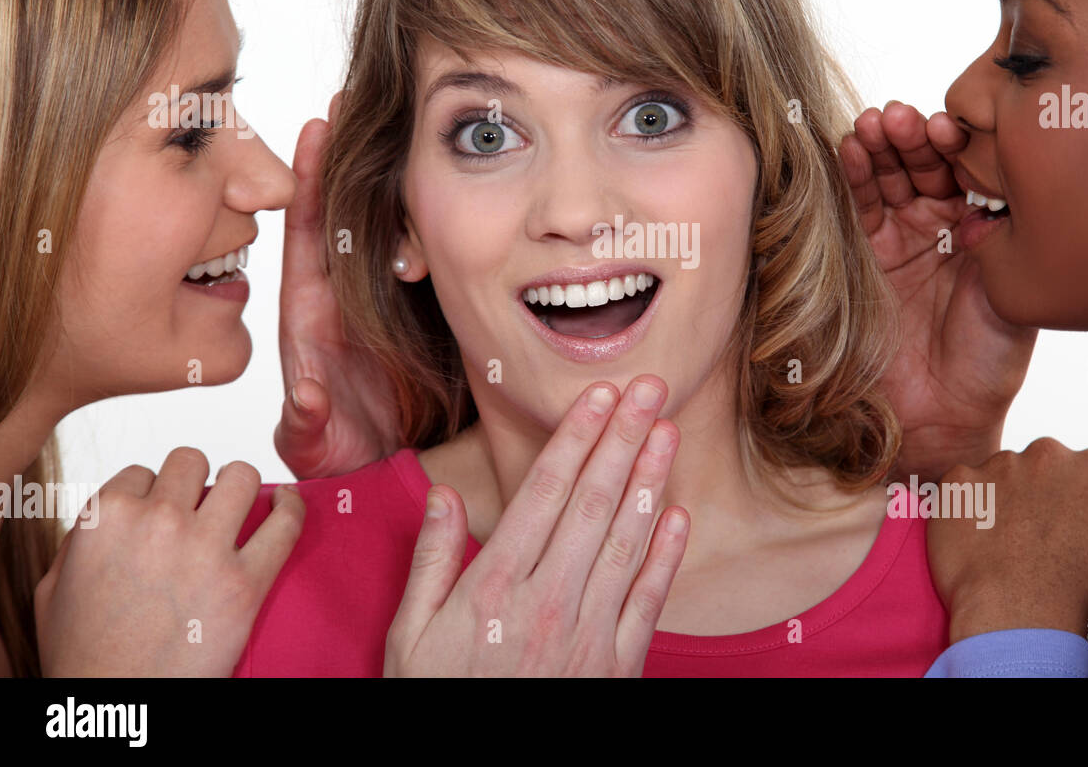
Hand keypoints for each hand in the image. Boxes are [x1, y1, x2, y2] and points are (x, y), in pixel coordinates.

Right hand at [35, 447, 304, 675]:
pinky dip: (291, 507)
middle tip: (200, 505)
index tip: (160, 513)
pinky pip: (285, 524)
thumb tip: (110, 516)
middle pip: (191, 462)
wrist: (119, 703)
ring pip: (241, 476)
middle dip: (194, 480)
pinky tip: (286, 504)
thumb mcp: (53, 588)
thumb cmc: (83, 656)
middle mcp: (158, 522)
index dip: (152, 493)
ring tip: (242, 500)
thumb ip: (82, 539)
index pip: (142, 473)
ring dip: (241, 485)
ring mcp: (205, 550)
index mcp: (107, 517)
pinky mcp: (246, 583)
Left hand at [274, 91, 399, 479]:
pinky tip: (454, 179)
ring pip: (390, 225)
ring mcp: (384, 293)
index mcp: (312, 311)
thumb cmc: (344, 446)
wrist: (386, 465)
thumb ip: (308, 421)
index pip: (309, 232)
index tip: (318, 124)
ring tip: (412, 117)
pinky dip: (436, 218)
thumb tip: (309, 399)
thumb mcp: (319, 441)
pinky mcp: (421, 306)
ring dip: (398, 175)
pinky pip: (431, 254)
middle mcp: (348, 290)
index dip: (311, 178)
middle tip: (364, 92)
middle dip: (354, 150)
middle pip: (349, 208)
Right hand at [384, 376, 689, 676]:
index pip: (544, 493)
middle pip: (592, 502)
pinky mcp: (616, 667)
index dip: (576, 438)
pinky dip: (665, 557)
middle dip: (623, 438)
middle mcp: (546, 601)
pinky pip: (647, 602)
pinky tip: (678, 515)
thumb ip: (431, 564)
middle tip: (649, 387)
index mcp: (493, 586)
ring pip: (625, 541)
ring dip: (650, 481)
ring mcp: (587, 634)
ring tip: (667, 431)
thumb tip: (447, 498)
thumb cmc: (440, 700)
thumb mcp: (410, 637)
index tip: (599, 395)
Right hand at [842, 102, 1036, 479]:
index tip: (952, 129)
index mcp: (985, 227)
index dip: (959, 146)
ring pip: (889, 176)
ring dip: (882, 146)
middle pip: (925, 163)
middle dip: (914, 137)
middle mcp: (942, 224)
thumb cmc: (988, 364)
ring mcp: (901, 236)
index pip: (970, 169)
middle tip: (906, 119)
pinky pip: (857, 205)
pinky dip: (853, 174)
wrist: (942, 416)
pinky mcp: (863, 253)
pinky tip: (852, 147)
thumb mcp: (1009, 300)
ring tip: (876, 122)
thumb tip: (982, 206)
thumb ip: (997, 250)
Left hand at [926, 438, 1087, 644]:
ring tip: (1008, 551)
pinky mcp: (958, 483)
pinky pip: (963, 493)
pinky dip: (968, 514)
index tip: (1080, 546)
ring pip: (1004, 482)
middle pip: (1048, 475)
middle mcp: (1048, 453)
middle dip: (1047, 503)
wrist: (1018, 616)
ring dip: (1007, 507)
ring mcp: (998, 465)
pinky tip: (978, 544)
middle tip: (1043, 549)